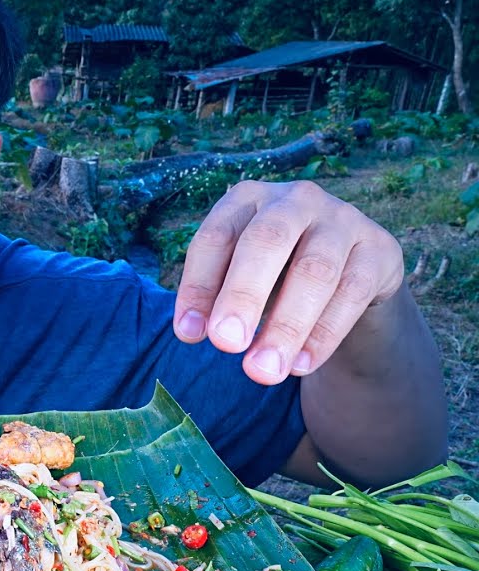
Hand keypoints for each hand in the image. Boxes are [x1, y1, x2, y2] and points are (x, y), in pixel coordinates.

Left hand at [173, 180, 403, 384]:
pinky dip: (325, 333)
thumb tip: (192, 331)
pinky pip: (353, 292)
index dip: (199, 286)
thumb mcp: (239, 277)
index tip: (189, 334)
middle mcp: (295, 200)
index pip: (216, 237)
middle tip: (225, 345)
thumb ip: (215, 298)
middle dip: (242, 296)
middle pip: (266, 241)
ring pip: (314, 271)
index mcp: (247, 198)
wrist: (347, 270)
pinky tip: (302, 365)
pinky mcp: (380, 249)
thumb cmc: (275, 273)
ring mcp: (343, 219)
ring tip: (264, 371)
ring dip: (287, 326)